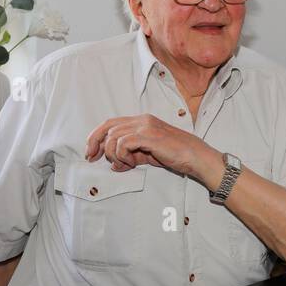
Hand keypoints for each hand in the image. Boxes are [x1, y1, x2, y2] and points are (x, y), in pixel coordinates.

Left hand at [84, 114, 221, 183]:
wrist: (194, 156)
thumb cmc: (174, 154)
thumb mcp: (147, 154)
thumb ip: (129, 156)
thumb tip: (113, 165)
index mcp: (141, 120)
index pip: (110, 123)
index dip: (96, 136)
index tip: (91, 152)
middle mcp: (141, 120)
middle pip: (107, 127)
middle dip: (96, 144)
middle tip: (93, 158)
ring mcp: (145, 126)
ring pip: (114, 136)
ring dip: (114, 154)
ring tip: (126, 164)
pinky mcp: (148, 135)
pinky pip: (123, 143)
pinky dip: (122, 156)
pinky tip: (132, 163)